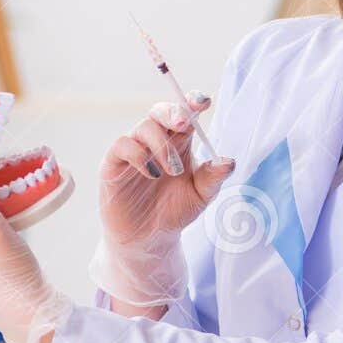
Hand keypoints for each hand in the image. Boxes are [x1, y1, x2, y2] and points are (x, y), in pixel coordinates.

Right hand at [94, 94, 235, 309]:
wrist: (149, 240)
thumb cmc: (175, 211)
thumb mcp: (201, 196)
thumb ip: (213, 177)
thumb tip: (229, 161)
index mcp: (180, 142)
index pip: (185, 113)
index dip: (192, 102)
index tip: (203, 102)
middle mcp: (156, 141)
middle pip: (161, 111)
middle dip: (173, 112)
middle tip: (185, 125)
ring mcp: (134, 150)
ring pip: (144, 127)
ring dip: (161, 145)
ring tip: (173, 171)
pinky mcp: (114, 163)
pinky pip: (123, 145)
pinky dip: (138, 155)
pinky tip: (151, 174)